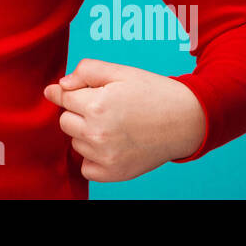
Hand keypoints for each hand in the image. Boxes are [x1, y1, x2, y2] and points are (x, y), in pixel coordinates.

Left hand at [42, 58, 205, 181]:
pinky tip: (110, 144)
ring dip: (86, 133)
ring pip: (75, 142)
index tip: (73, 91)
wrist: (186, 121)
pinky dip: (92, 158)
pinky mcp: (113, 173)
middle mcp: (98, 133)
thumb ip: (85, 72)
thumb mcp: (120, 71)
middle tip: (103, 107)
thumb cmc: (153, 93)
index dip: (68, 91)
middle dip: (77, 112)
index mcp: (97, 105)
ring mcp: (105, 156)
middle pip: (64, 121)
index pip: (62, 97)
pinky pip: (86, 167)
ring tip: (113, 124)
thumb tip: (59, 86)